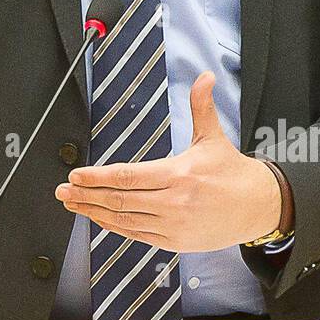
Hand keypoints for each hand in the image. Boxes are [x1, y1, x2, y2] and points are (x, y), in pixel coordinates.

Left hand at [55, 70, 281, 250]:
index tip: (76, 175)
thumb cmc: (231, 172)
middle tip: (63, 192)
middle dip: (87, 196)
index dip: (98, 177)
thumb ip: (202, 107)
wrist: (257, 208)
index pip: (129, 176)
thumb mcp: (214, 137)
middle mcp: (173, 202)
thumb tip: (203, 76)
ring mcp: (173, 226)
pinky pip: (137, 235)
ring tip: (73, 205)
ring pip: (124, 220)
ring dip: (94, 212)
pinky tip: (99, 219)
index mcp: (179, 174)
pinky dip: (114, 227)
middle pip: (120, 200)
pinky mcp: (175, 242)